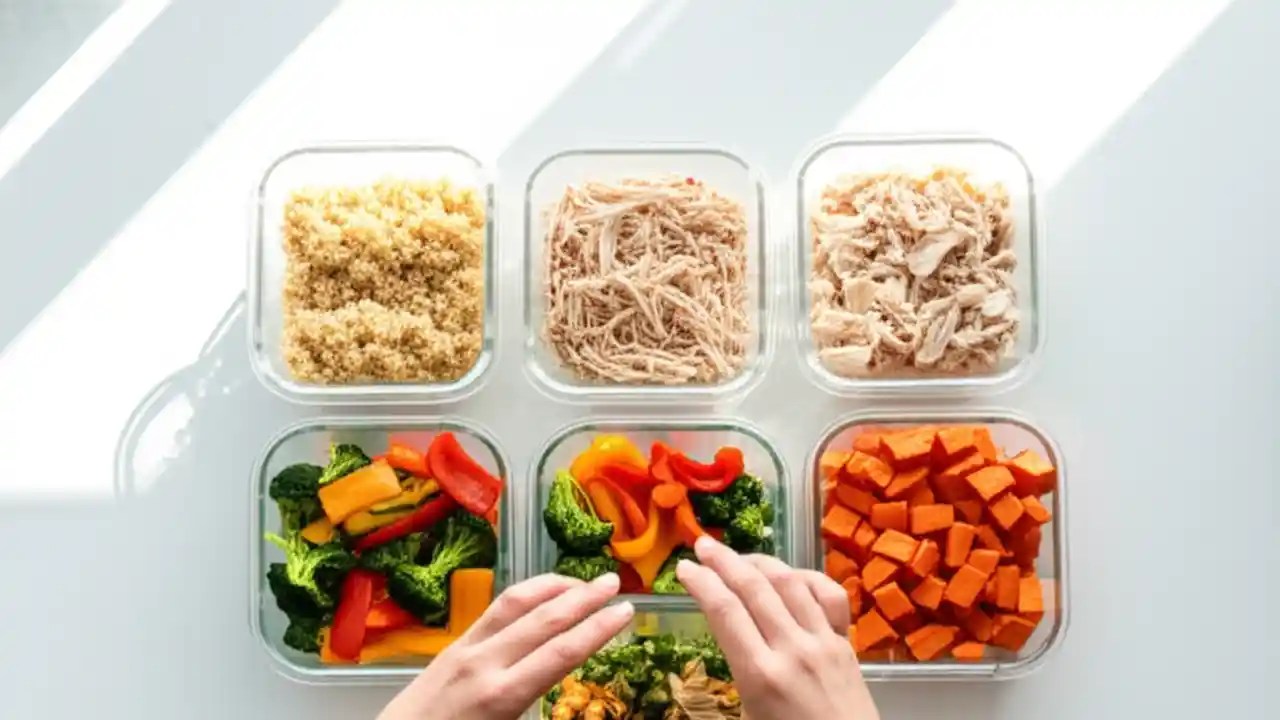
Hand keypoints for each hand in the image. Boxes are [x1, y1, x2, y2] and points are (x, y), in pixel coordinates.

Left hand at [378, 573, 633, 719]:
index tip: (627, 610)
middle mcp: (485, 664)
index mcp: (502, 696)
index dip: (599, 628)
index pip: (562, 652)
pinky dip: (524, 595)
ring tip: (582, 579)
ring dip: (553, 587)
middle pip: (544, 619)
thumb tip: (565, 679)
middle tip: (614, 581)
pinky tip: (539, 594)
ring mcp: (465, 649)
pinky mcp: (452, 646)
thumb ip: (534, 706)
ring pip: (515, 604)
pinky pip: (493, 610)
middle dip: (583, 597)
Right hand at [677, 537, 879, 719]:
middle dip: (724, 561)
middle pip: (754, 588)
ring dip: (760, 561)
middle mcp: (792, 650)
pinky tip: (790, 575)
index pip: (725, 612)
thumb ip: (731, 682)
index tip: (683, 568)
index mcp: (760, 676)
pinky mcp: (846, 644)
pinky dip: (806, 577)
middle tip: (702, 544)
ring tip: (738, 555)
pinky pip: (829, 595)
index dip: (701, 583)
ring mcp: (823, 642)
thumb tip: (699, 669)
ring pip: (789, 583)